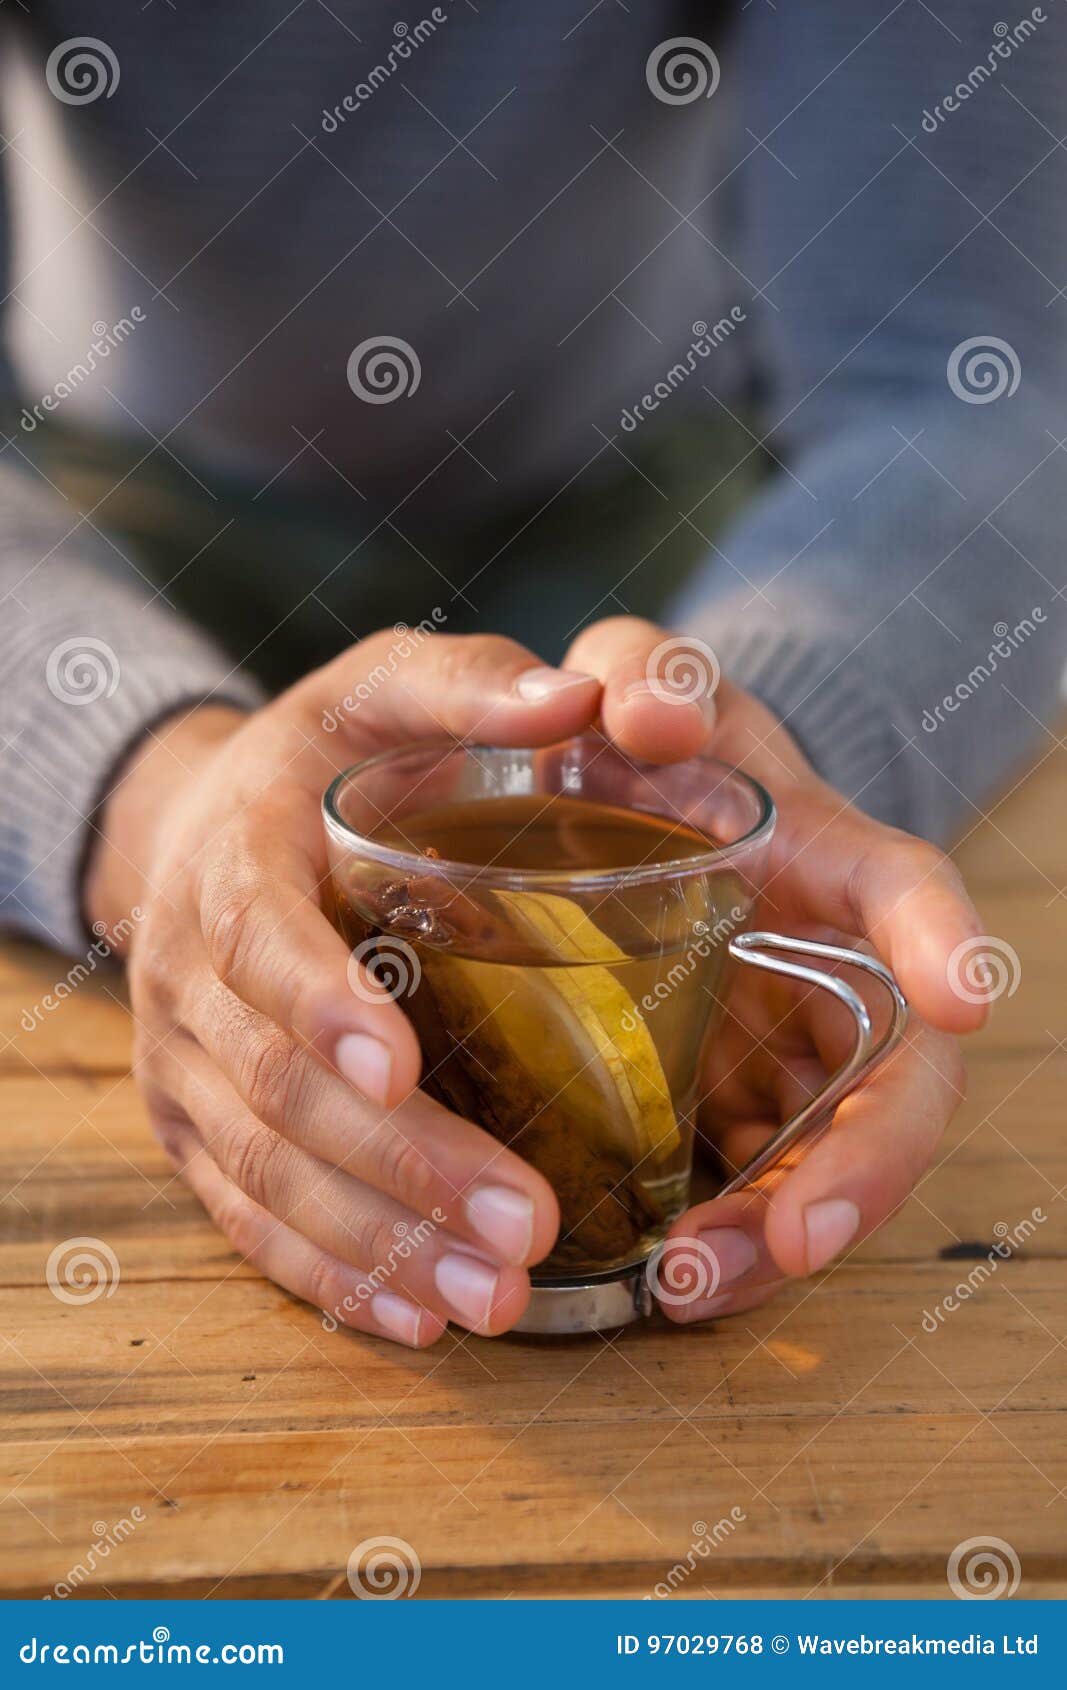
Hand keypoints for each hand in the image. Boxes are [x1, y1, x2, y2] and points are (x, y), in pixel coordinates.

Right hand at [87, 634, 619, 1346]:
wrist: (206, 828)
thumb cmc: (320, 760)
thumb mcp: (380, 692)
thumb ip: (468, 685)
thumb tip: (582, 696)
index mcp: (228, 858)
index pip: (254, 937)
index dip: (316, 1004)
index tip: (398, 1063)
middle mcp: (184, 972)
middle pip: (271, 1088)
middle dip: (395, 1162)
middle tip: (519, 1222)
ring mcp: (183, 1065)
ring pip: (264, 1173)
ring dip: (377, 1244)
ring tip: (495, 1297)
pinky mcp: (197, 1131)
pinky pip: (248, 1219)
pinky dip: (331, 1277)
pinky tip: (420, 1319)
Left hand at [562, 617, 983, 1323]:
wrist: (629, 800)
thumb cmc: (649, 730)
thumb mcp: (643, 675)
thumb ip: (646, 667)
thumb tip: (644, 711)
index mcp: (828, 855)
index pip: (908, 888)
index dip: (943, 935)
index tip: (967, 993)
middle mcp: (836, 958)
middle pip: (895, 1080)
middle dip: (858, 1169)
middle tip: (789, 1244)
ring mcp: (792, 1033)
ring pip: (829, 1153)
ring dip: (780, 1234)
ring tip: (692, 1289)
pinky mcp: (738, 1086)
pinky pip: (758, 1176)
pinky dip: (729, 1235)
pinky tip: (667, 1283)